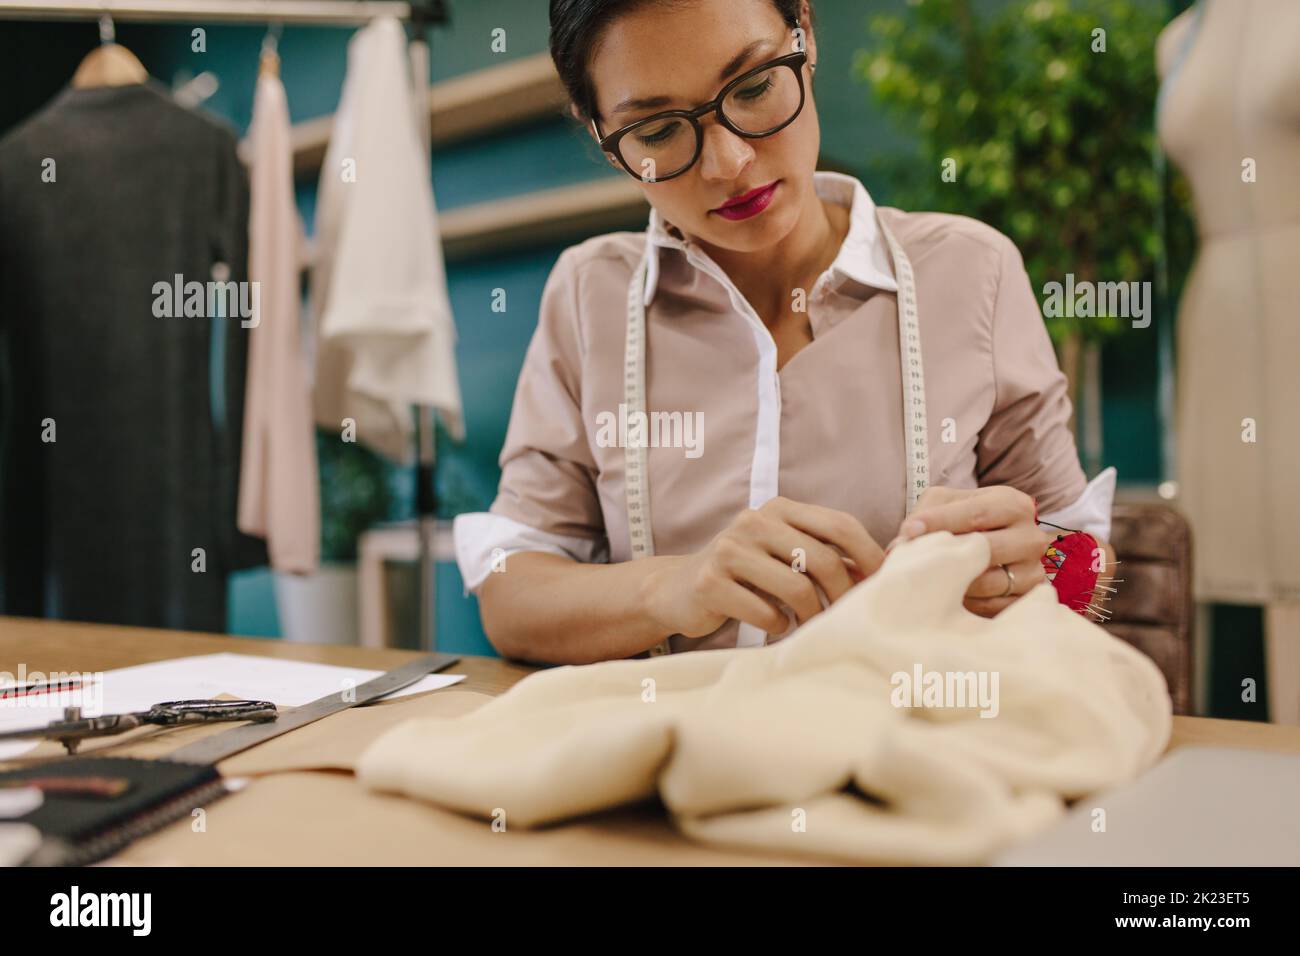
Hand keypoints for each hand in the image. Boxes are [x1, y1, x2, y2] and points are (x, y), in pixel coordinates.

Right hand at [640, 497, 885, 638]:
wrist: (678, 590)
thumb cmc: (745, 576)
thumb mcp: (784, 555)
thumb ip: (825, 556)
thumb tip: (880, 571)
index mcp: (779, 508)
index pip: (839, 524)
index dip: (868, 554)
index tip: (882, 582)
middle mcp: (754, 521)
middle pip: (822, 559)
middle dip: (842, 594)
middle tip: (845, 616)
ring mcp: (729, 549)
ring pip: (797, 588)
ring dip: (811, 616)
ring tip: (808, 624)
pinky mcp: (711, 582)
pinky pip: (766, 613)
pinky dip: (778, 626)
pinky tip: (774, 625)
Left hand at [888, 486, 1048, 616]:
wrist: (985, 546)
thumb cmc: (958, 521)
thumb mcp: (943, 505)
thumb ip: (926, 513)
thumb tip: (907, 537)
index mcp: (1012, 504)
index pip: (976, 514)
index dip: (939, 521)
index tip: (908, 531)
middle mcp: (1031, 537)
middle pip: (985, 550)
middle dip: (945, 557)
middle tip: (915, 563)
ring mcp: (1034, 571)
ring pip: (988, 583)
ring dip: (952, 585)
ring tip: (927, 581)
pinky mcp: (1028, 601)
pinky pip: (992, 607)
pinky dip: (966, 605)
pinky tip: (947, 597)